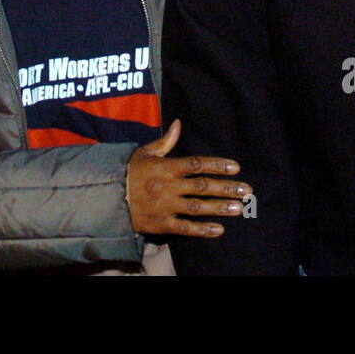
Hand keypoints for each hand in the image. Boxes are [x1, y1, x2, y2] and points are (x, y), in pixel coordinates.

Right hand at [125, 119, 250, 236]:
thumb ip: (165, 142)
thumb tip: (178, 123)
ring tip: (239, 207)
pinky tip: (219, 229)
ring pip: (197, 207)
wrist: (108, 198)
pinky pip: (184, 228)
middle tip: (247, 190)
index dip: (217, 165)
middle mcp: (168, 187)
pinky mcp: (161, 224)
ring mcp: (165, 207)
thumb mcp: (144, 153)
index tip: (235, 167)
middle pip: (202, 186)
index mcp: (165, 167)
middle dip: (226, 188)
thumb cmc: (129, 172)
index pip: (196, 164)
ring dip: (219, 207)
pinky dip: (202, 230)